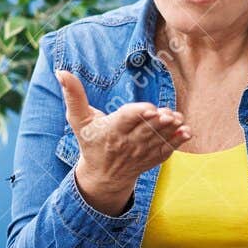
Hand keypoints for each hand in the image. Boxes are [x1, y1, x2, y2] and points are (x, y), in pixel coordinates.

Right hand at [59, 70, 190, 214]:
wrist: (104, 176)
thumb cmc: (91, 142)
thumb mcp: (78, 121)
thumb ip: (73, 96)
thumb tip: (61, 71)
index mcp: (110, 131)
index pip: (126, 120)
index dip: (138, 114)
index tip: (150, 108)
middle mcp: (127, 143)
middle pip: (145, 129)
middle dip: (158, 122)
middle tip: (170, 114)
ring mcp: (142, 152)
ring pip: (158, 139)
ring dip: (170, 129)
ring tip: (178, 119)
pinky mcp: (152, 158)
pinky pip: (166, 150)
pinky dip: (177, 142)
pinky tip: (187, 132)